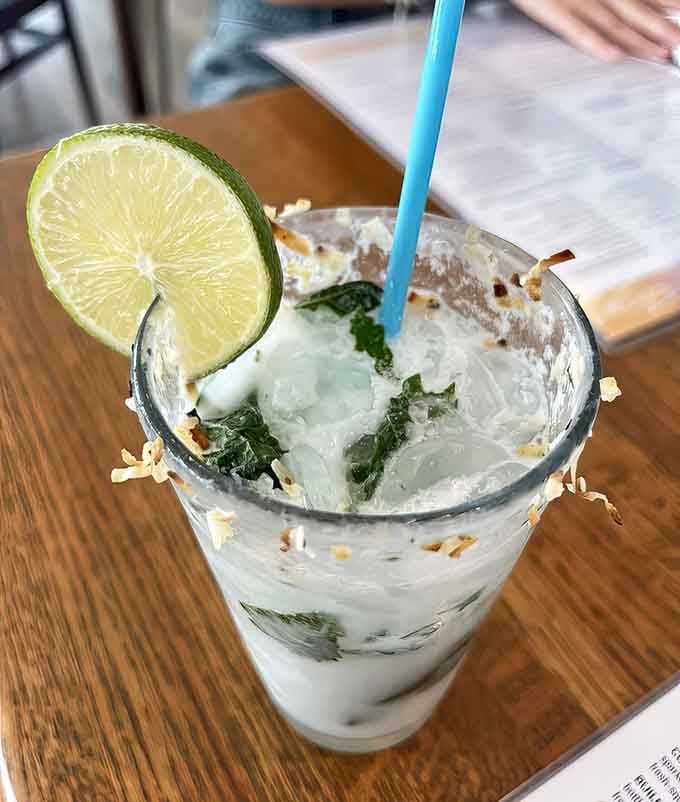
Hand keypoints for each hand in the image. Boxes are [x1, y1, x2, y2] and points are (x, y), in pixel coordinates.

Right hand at [510, 0, 679, 61]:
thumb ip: (588, 0)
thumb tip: (613, 22)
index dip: (663, 4)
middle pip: (634, 9)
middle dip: (660, 27)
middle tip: (679, 44)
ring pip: (613, 20)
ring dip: (638, 39)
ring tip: (660, 54)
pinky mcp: (551, 7)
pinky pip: (575, 28)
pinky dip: (594, 42)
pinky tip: (612, 55)